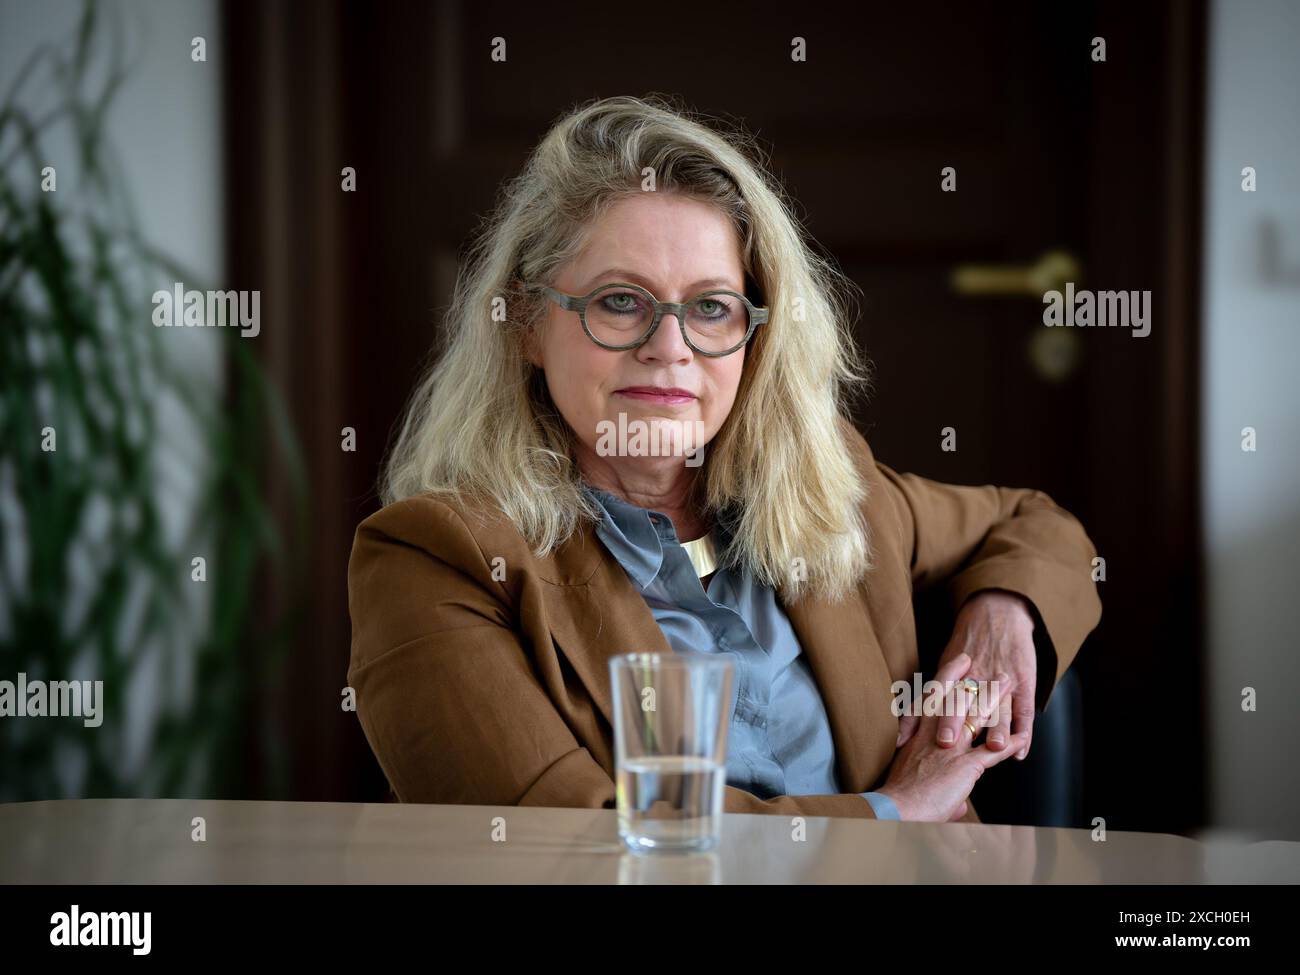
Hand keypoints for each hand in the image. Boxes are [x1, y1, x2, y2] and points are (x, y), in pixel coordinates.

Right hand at [877, 651, 1027, 821]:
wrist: (896, 808)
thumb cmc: (899, 797)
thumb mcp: (912, 780)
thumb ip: (939, 785)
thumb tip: (958, 804)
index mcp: (919, 735)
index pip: (934, 697)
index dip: (948, 676)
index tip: (958, 661)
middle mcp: (934, 734)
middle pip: (956, 697)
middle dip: (973, 678)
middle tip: (986, 662)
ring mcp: (951, 748)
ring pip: (975, 715)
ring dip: (994, 699)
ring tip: (1007, 683)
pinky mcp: (966, 766)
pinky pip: (992, 751)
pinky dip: (1009, 743)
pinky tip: (1022, 737)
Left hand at [897, 589, 1038, 760]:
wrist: (999, 611)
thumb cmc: (969, 645)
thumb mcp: (946, 663)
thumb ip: (928, 697)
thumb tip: (903, 732)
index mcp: (952, 672)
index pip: (932, 695)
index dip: (919, 715)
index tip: (907, 738)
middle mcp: (975, 676)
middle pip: (962, 700)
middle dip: (953, 721)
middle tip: (946, 742)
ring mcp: (1001, 679)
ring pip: (997, 706)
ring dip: (996, 727)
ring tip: (993, 747)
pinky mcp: (1024, 683)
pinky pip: (1024, 710)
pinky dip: (1023, 732)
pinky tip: (1019, 751)